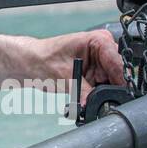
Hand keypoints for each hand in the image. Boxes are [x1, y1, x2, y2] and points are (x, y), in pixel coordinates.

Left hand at [0, 29, 123, 99]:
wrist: (27, 63)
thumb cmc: (40, 60)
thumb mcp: (64, 78)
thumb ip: (85, 92)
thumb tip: (95, 106)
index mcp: (98, 41)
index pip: (119, 64)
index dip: (119, 83)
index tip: (118, 98)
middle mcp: (102, 49)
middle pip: (118, 76)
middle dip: (110, 91)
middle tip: (100, 102)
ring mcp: (99, 62)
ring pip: (112, 85)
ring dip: (102, 95)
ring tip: (87, 99)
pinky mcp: (95, 73)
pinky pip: (103, 89)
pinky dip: (95, 96)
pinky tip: (85, 98)